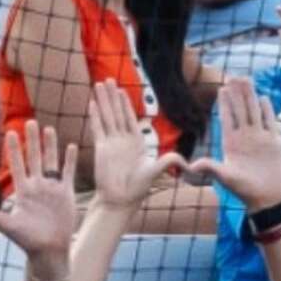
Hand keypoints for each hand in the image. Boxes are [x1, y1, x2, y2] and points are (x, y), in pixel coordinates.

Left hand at [0, 120, 77, 260]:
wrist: (50, 251)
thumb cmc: (28, 241)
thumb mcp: (9, 227)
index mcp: (23, 191)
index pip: (17, 165)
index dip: (14, 150)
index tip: (10, 133)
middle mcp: (37, 187)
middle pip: (34, 158)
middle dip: (32, 140)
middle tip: (30, 121)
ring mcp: (52, 189)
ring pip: (51, 161)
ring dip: (50, 145)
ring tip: (48, 128)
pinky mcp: (66, 194)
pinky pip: (68, 172)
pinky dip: (70, 160)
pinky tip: (72, 145)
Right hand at [87, 79, 185, 210]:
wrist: (120, 200)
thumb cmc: (138, 188)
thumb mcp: (156, 171)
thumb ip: (170, 161)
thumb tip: (188, 163)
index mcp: (136, 142)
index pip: (130, 118)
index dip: (126, 104)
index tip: (122, 90)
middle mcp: (122, 140)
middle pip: (116, 112)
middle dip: (112, 96)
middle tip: (108, 80)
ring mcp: (111, 143)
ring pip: (106, 116)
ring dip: (103, 101)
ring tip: (98, 85)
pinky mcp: (101, 148)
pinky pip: (98, 127)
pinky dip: (95, 115)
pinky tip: (92, 103)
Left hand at [187, 78, 280, 210]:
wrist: (267, 198)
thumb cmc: (245, 190)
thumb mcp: (225, 177)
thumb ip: (210, 168)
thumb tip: (192, 166)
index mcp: (231, 143)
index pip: (227, 118)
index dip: (224, 103)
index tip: (221, 89)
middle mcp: (245, 138)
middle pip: (241, 110)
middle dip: (237, 93)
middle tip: (234, 76)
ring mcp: (260, 138)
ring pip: (254, 112)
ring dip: (251, 96)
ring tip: (247, 80)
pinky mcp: (274, 142)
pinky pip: (270, 122)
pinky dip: (267, 110)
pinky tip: (264, 98)